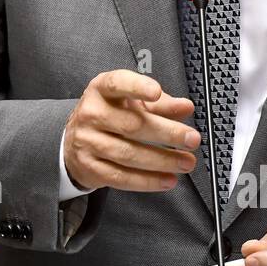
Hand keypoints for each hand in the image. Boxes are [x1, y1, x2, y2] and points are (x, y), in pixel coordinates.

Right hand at [62, 70, 199, 192]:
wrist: (75, 140)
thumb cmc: (108, 116)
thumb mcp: (131, 102)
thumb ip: (160, 104)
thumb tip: (186, 107)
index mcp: (101, 90)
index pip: (117, 84)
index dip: (137, 87)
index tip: (156, 92)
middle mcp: (91, 114)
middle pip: (132, 125)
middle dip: (167, 133)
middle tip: (191, 139)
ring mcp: (87, 142)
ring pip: (129, 154)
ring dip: (162, 160)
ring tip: (186, 162)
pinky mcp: (90, 168)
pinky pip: (122, 177)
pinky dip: (148, 181)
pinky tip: (167, 179)